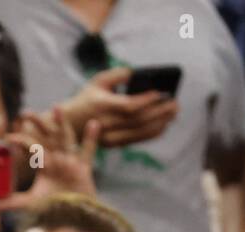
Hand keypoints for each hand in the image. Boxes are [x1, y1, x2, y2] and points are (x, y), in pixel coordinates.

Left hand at [0, 105, 99, 211]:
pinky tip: (93, 123)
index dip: (21, 141)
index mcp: (44, 164)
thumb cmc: (52, 207)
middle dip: (38, 124)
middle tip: (26, 112)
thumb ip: (11, 202)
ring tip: (56, 108)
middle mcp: (56, 159)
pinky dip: (90, 138)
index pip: (31, 148)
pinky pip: (88, 151)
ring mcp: (70, 162)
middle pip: (47, 136)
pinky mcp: (83, 169)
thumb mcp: (29, 203)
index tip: (8, 137)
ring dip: (61, 124)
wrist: (72, 216)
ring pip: (66, 138)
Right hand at [61, 67, 178, 147]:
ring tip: (173, 113)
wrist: (69, 124)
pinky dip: (152, 133)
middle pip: (138, 120)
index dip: (147, 101)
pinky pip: (136, 140)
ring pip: (139, 132)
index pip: (129, 106)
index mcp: (101, 106)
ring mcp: (109, 136)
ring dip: (160, 123)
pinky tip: (163, 125)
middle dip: (160, 112)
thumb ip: (118, 74)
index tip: (161, 93)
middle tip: (175, 103)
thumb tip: (137, 74)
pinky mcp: (112, 144)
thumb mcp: (97, 81)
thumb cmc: (86, 99)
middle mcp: (105, 123)